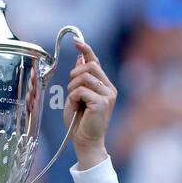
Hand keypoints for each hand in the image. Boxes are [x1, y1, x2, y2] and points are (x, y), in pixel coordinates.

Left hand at [65, 39, 115, 168]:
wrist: (86, 142)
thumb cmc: (80, 122)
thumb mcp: (76, 96)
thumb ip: (80, 79)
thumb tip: (80, 57)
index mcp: (105, 86)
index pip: (96, 62)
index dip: (86, 50)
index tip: (76, 40)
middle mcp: (109, 89)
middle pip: (89, 66)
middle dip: (74, 75)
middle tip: (71, 92)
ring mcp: (108, 95)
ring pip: (84, 77)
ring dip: (72, 88)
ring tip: (74, 102)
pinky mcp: (102, 103)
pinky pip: (81, 90)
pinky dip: (73, 98)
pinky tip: (77, 107)